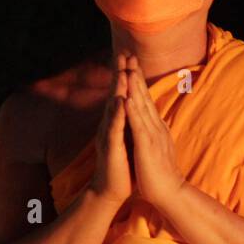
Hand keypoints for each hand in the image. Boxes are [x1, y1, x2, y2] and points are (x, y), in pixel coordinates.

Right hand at [88, 55, 133, 205]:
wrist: (111, 190)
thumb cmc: (122, 166)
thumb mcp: (128, 139)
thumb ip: (129, 123)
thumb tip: (134, 109)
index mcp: (117, 123)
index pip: (122, 95)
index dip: (127, 76)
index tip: (132, 57)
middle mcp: (110, 125)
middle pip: (115, 94)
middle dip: (120, 74)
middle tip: (124, 53)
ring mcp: (109, 135)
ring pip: (114, 108)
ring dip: (118, 88)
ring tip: (122, 71)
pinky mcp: (111, 147)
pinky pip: (114, 128)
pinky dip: (117, 114)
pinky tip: (120, 101)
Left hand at [121, 52, 186, 211]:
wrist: (169, 193)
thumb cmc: (160, 173)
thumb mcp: (157, 147)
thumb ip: (154, 133)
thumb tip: (154, 123)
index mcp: (155, 128)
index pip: (146, 100)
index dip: (138, 82)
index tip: (131, 65)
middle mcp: (155, 127)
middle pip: (144, 97)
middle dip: (136, 76)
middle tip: (129, 56)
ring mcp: (152, 135)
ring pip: (142, 106)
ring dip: (135, 87)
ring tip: (127, 69)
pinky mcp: (147, 146)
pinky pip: (139, 125)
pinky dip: (133, 110)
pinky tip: (127, 98)